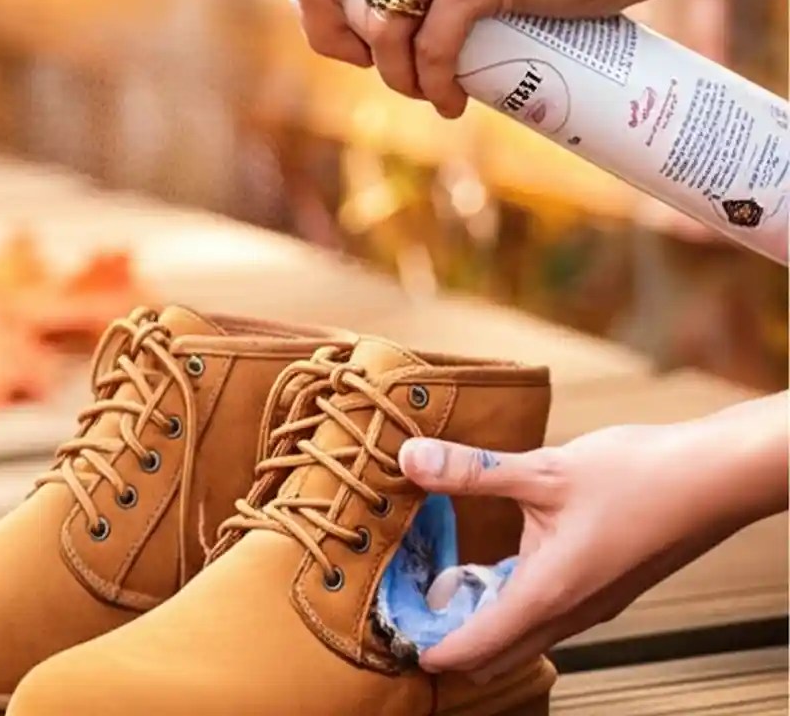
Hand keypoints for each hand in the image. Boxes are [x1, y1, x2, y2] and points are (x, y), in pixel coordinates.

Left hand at [295, 0, 652, 117]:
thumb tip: (378, 28)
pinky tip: (450, 105)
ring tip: (429, 96)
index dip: (325, 20)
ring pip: (384, 29)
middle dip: (363, 53)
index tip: (355, 54)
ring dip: (397, 78)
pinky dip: (434, 86)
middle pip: (355, 7)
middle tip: (404, 80)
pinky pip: (433, 47)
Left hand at [397, 398, 787, 680]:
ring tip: (441, 594)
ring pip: (524, 635)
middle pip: (497, 653)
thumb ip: (471, 470)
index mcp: (548, 593)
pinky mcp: (605, 588)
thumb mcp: (543, 468)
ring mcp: (591, 604)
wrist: (718, 479)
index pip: (475, 646)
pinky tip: (495, 572)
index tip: (394, 642)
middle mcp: (569, 611)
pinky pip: (547, 616)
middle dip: (451, 645)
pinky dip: (511, 607)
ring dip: (482, 626)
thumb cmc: (640, 477)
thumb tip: (411, 460)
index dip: (432, 649)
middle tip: (409, 618)